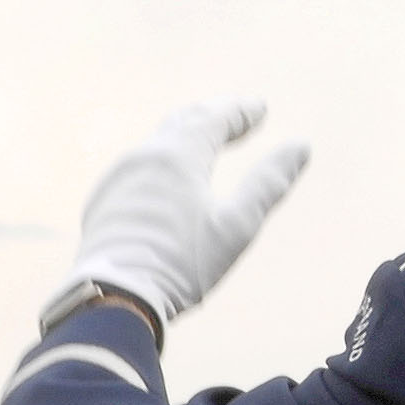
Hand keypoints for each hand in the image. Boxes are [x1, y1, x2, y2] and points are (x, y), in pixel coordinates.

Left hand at [54, 99, 310, 329]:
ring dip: (185, 136)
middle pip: (183, 122)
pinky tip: (164, 179)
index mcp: (178, 155)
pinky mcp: (103, 202)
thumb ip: (269, 182)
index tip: (260, 108)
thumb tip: (301, 146)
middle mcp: (144, 156)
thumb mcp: (237, 225)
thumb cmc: (182, 263)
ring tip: (203, 140)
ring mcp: (117, 179)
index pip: (215, 118)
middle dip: (213, 115)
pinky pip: (137, 169)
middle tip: (235, 114)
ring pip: (156, 144)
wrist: (114, 297)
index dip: (241, 111)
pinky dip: (160, 162)